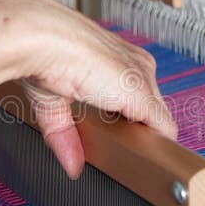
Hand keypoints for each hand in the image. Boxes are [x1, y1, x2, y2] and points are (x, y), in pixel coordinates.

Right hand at [0, 0, 177, 178]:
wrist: (42, 40)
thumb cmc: (43, 53)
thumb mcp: (54, 102)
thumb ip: (66, 134)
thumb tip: (71, 166)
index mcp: (116, 59)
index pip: (136, 95)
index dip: (128, 120)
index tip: (117, 138)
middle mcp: (134, 64)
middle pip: (150, 107)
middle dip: (137, 132)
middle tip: (122, 152)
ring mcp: (141, 78)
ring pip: (158, 118)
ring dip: (147, 139)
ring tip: (131, 157)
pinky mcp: (142, 94)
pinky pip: (162, 127)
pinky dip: (157, 146)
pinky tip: (147, 158)